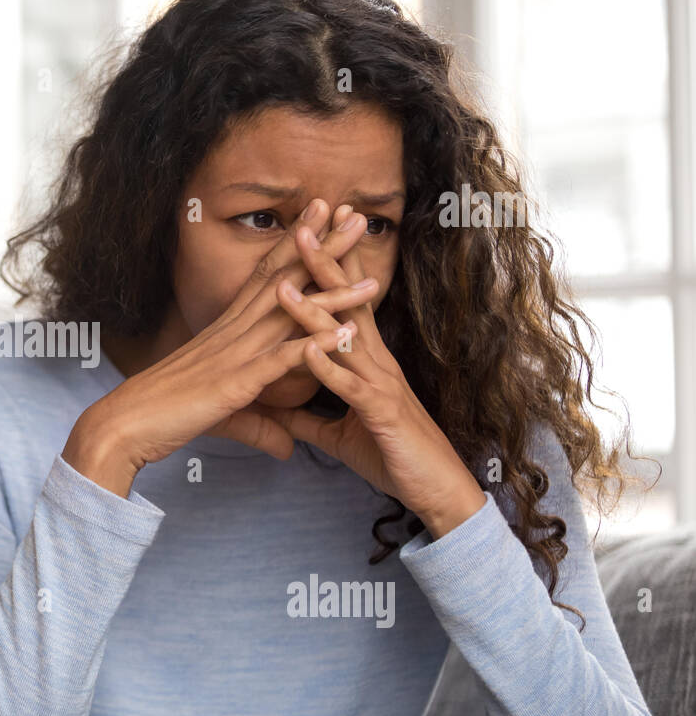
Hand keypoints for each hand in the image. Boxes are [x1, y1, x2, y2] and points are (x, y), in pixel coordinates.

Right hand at [63, 200, 376, 496]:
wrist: (126, 425)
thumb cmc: (166, 414)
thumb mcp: (225, 418)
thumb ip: (261, 427)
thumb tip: (287, 447)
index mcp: (229, 331)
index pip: (269, 277)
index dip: (296, 245)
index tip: (323, 217)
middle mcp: (234, 333)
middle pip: (285, 279)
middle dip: (322, 247)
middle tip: (354, 215)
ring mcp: (235, 355)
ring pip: (291, 315)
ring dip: (332, 294)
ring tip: (371, 277)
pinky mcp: (234, 384)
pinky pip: (280, 361)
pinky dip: (313, 347)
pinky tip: (344, 335)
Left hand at [262, 206, 484, 537]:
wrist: (436, 491)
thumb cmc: (393, 456)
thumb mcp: (339, 435)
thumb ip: (308, 418)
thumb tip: (277, 411)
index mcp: (366, 360)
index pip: (344, 303)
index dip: (329, 266)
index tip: (311, 229)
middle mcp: (376, 361)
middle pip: (346, 303)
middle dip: (324, 264)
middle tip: (302, 224)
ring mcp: (381, 384)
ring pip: (344, 339)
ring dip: (314, 312)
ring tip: (285, 285)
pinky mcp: (382, 412)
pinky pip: (351, 387)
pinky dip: (328, 368)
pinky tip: (307, 350)